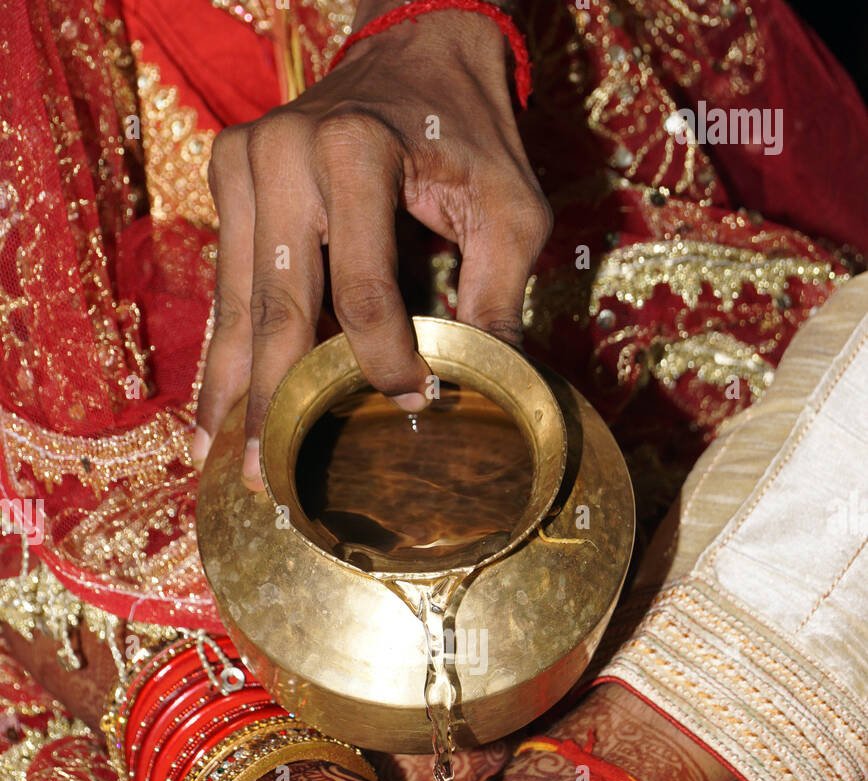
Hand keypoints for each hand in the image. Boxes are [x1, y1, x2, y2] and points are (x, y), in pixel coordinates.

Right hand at [192, 8, 551, 482]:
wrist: (416, 47)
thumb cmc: (468, 132)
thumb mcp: (509, 206)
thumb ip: (499, 294)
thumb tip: (493, 389)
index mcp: (356, 152)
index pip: (361, 288)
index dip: (383, 359)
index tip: (414, 404)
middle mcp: (284, 155)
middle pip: (278, 305)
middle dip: (275, 401)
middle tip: (270, 478)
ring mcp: (246, 164)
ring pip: (239, 301)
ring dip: (232, 389)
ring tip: (222, 461)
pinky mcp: (230, 178)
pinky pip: (229, 283)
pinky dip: (225, 351)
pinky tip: (211, 412)